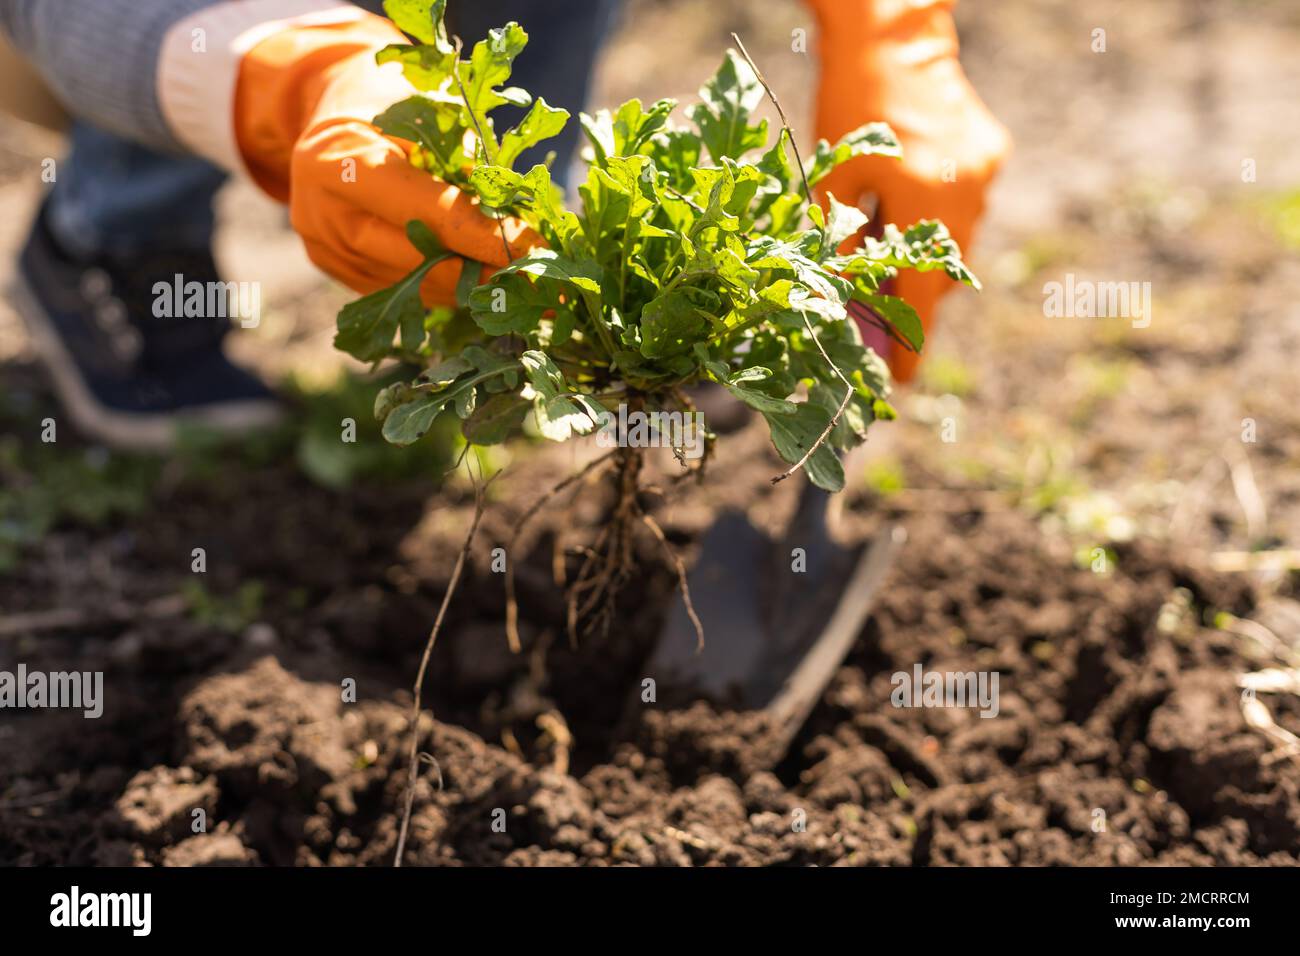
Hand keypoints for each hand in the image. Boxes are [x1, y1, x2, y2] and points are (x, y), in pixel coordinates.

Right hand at [234, 14, 540, 302]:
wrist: (322, 110)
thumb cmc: (386, 97)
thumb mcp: (427, 107)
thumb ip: (467, 159)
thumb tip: (522, 215)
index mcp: (339, 163)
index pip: (430, 213)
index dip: (490, 238)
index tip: (540, 252)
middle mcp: (325, 216)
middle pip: (423, 261)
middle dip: (490, 272)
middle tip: (546, 283)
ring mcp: (330, 252)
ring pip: (419, 285)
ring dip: (477, 286)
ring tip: (529, 286)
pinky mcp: (342, 273)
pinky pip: (408, 292)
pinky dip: (452, 285)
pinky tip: (492, 283)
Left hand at [810, 0, 1009, 380]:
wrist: (894, 36)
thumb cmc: (848, 103)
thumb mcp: (833, 178)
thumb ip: (839, 242)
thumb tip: (842, 300)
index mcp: (924, 199)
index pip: (923, 294)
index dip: (912, 342)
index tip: (902, 379)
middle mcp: (966, 192)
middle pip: (943, 274)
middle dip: (911, 300)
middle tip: (877, 316)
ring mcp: (985, 173)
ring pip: (956, 244)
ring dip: (922, 260)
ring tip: (882, 254)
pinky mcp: (992, 155)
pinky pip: (965, 209)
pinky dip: (935, 222)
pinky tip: (904, 206)